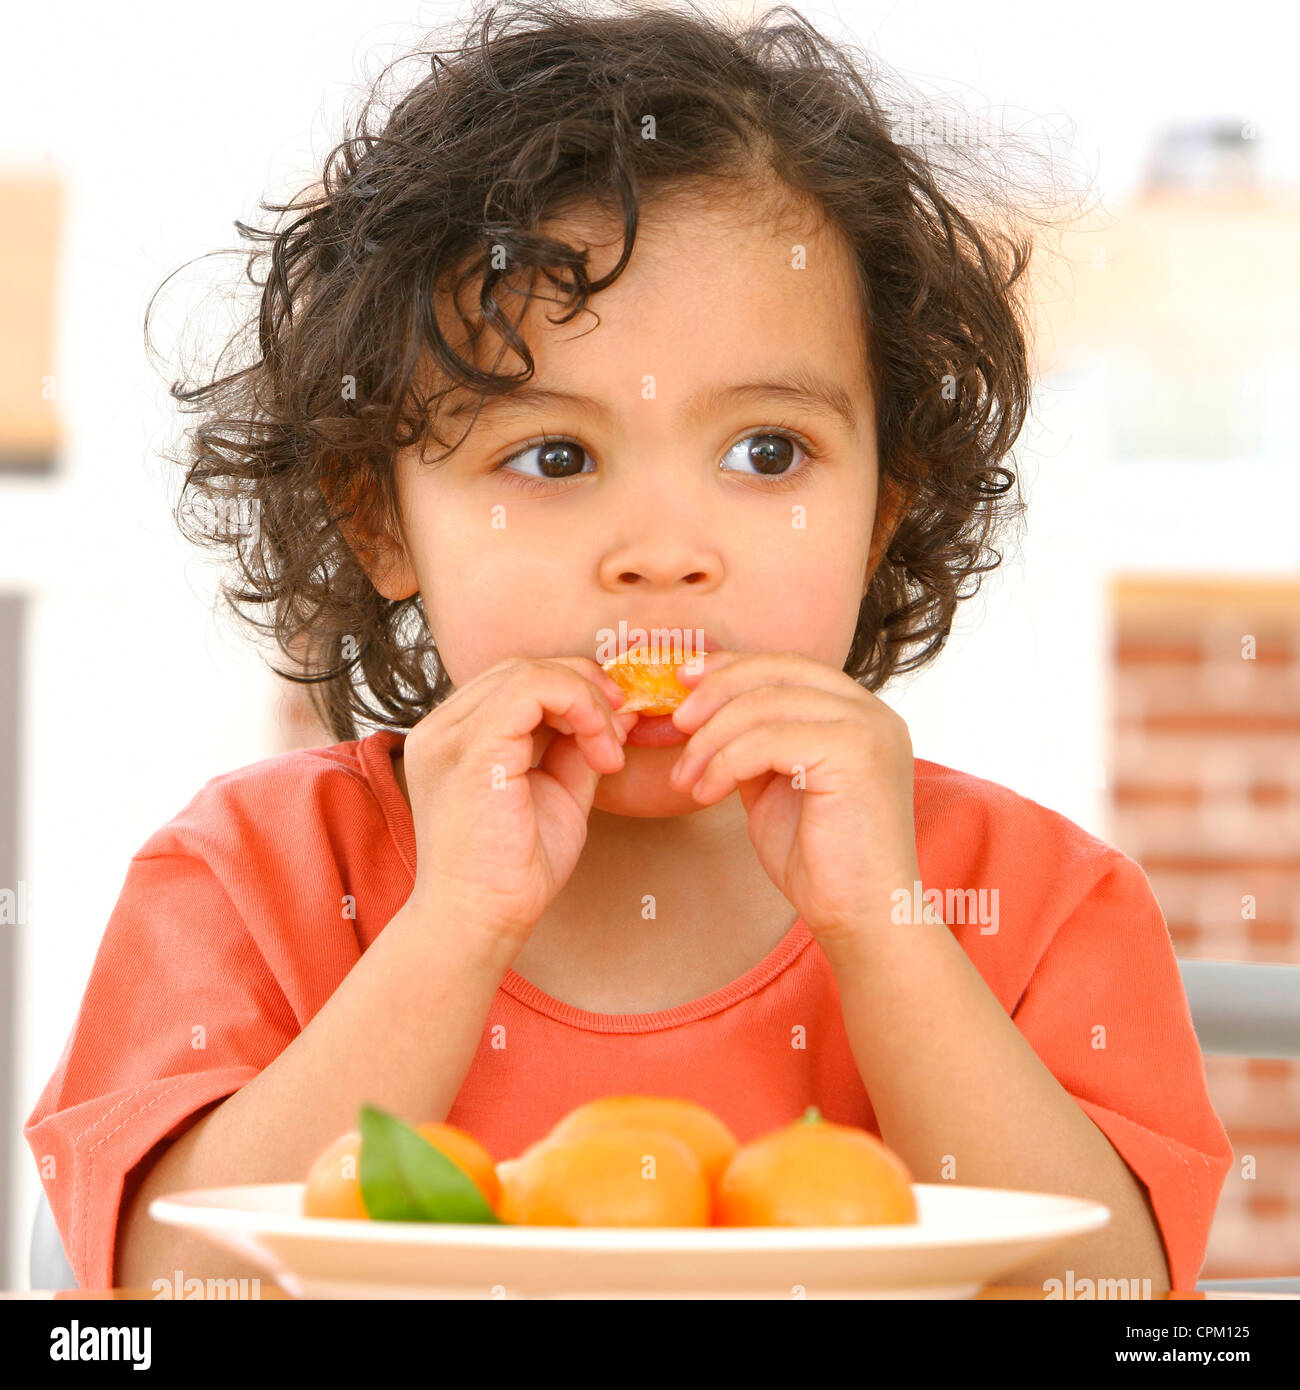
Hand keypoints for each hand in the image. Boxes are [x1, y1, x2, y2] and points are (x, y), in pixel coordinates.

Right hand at [401, 657, 637, 951]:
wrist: (480, 924)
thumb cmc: (513, 872)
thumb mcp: (557, 792)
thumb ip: (576, 747)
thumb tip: (614, 711)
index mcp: (456, 738)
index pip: (515, 681)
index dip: (573, 689)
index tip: (614, 725)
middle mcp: (443, 728)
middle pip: (523, 667)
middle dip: (584, 688)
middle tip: (621, 730)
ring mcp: (450, 734)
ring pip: (530, 671)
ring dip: (587, 702)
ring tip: (609, 751)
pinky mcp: (471, 747)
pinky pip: (532, 688)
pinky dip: (579, 707)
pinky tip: (601, 751)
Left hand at [666, 650, 920, 960]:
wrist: (862, 920)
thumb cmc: (820, 863)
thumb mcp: (776, 787)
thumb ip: (755, 744)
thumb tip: (702, 711)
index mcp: (859, 713)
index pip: (788, 666)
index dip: (731, 667)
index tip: (684, 681)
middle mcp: (872, 712)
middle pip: (777, 671)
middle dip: (716, 691)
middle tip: (675, 723)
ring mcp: (868, 729)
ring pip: (765, 704)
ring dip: (710, 739)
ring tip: (684, 778)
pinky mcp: (855, 754)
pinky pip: (767, 739)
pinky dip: (724, 762)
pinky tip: (705, 793)